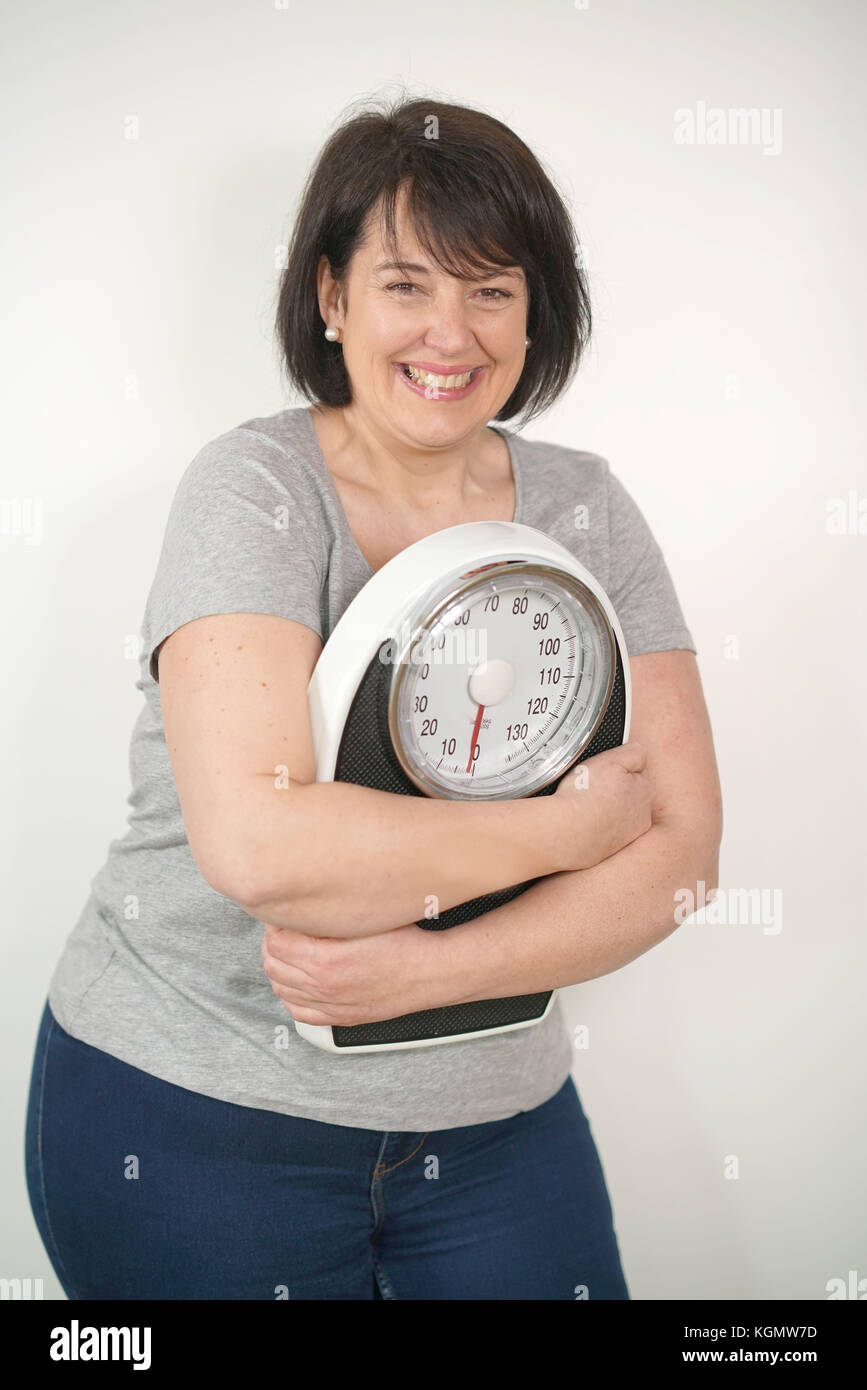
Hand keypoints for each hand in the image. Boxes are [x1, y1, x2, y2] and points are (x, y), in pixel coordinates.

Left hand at [260, 919, 447, 1026]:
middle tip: (282, 929)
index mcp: (327, 959)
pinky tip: (297, 981)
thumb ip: (331, 910)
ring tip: (288, 951)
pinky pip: (299, 1012)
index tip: (283, 914)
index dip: (275, 923)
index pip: (276, 941)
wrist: (433, 972)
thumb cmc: (407, 942)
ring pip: (281, 989)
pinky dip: (290, 996)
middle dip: (272, 943)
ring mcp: (332, 1004)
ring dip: (278, 968)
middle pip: (273, 965)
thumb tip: (307, 900)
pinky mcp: (342, 1017)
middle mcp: (325, 986)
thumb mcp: (366, 916)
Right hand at [553, 741, 653, 870]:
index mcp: (646, 789)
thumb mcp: (611, 759)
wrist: (565, 831)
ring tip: (584, 806)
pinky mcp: (610, 849)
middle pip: (628, 793)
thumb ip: (633, 753)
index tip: (602, 772)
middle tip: (592, 788)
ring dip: (606, 809)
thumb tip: (638, 754)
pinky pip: (604, 831)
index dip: (616, 767)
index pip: (635, 771)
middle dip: (614, 790)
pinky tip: (583, 822)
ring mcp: (627, 835)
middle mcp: (642, 815)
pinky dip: (596, 826)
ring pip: (616, 813)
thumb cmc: (585, 794)